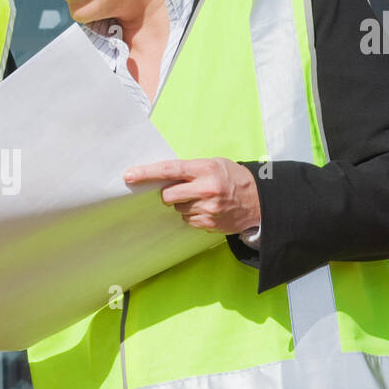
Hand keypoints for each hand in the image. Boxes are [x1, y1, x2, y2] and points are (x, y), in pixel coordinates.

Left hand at [124, 157, 260, 233]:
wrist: (259, 200)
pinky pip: (188, 220)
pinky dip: (193, 215)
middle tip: (182, 190)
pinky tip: (207, 209)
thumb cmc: (232, 177)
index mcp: (205, 169)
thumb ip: (189, 169)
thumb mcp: (213, 164)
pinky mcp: (210, 224)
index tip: (129, 175)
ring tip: (202, 198)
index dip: (147, 173)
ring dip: (184, 204)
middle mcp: (206, 189)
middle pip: (168, 195)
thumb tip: (160, 177)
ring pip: (178, 209)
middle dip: (169, 193)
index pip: (169, 170)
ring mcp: (208, 209)